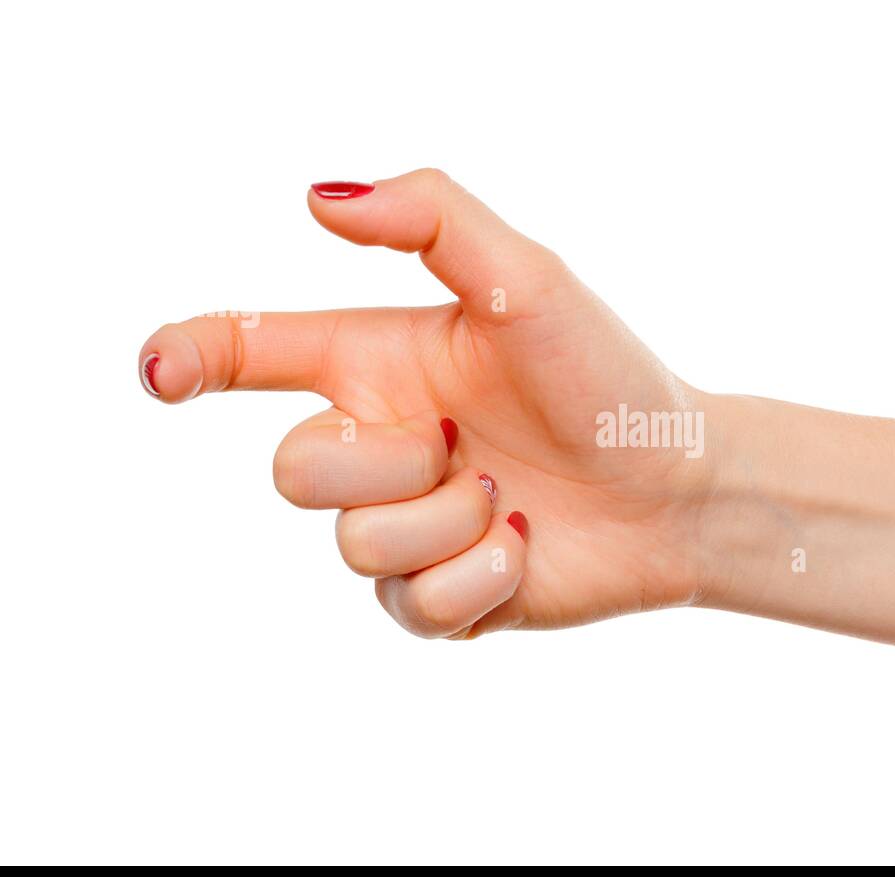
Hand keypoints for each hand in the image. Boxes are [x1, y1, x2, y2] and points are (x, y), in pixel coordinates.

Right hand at [140, 169, 712, 638]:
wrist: (680, 487)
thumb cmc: (607, 377)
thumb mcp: (528, 280)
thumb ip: (433, 220)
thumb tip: (318, 196)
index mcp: (383, 365)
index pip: (258, 354)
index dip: (194, 356)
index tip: (158, 371)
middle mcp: (382, 446)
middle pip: (295, 472)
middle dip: (384, 462)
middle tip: (465, 444)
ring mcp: (407, 528)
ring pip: (355, 546)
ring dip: (449, 520)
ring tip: (511, 496)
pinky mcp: (442, 598)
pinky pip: (411, 606)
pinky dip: (480, 575)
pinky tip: (525, 545)